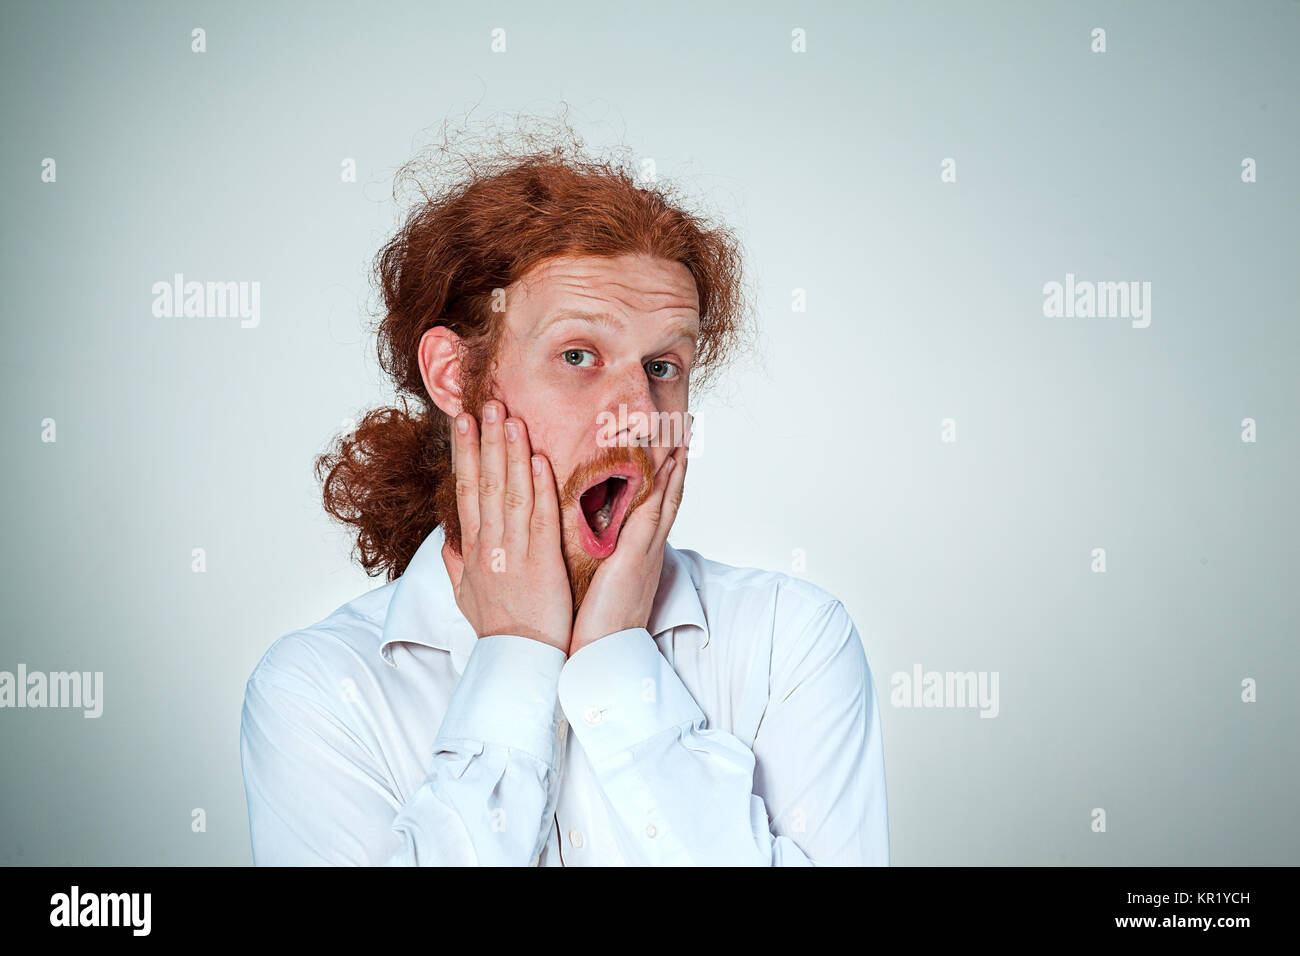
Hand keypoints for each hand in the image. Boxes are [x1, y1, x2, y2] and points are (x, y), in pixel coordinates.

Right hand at [440, 399, 572, 652]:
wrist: (519, 662)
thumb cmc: (498, 630)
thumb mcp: (466, 598)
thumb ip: (456, 565)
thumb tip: (447, 541)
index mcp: (473, 550)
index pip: (465, 491)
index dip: (464, 454)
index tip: (462, 422)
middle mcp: (489, 545)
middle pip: (483, 483)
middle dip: (483, 440)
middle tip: (484, 403)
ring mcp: (514, 552)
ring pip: (510, 492)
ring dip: (510, 452)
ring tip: (509, 417)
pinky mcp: (542, 562)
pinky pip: (539, 517)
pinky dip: (538, 487)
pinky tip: (539, 459)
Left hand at [569, 442, 687, 655]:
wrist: (601, 656)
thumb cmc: (592, 625)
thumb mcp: (595, 581)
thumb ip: (595, 557)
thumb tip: (585, 537)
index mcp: (637, 554)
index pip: (653, 507)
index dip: (662, 478)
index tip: (666, 449)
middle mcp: (647, 549)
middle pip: (668, 496)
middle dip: (676, 463)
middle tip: (682, 429)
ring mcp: (646, 552)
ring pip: (666, 499)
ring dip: (675, 466)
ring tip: (681, 435)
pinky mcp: (637, 557)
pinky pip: (653, 513)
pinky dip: (662, 487)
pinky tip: (666, 464)